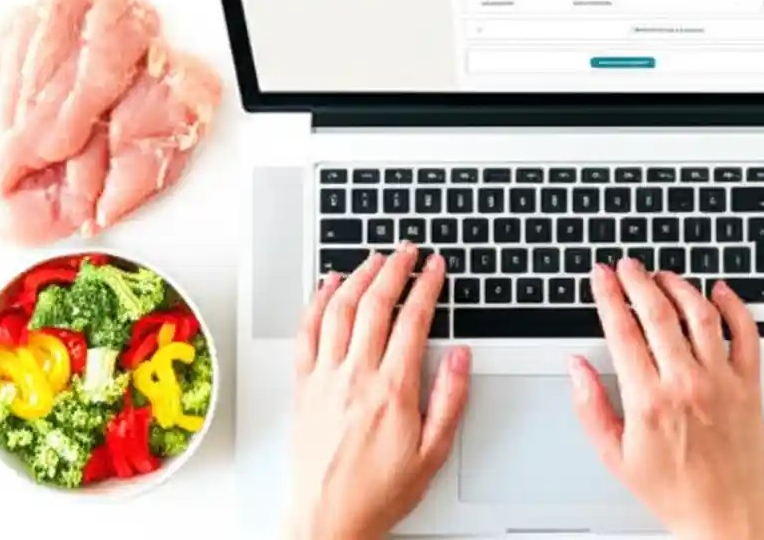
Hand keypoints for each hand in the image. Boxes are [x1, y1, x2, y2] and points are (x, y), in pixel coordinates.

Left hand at [287, 243, 470, 539]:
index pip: (413, 320)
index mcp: (393, 390)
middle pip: (375, 304)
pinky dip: (317, 303)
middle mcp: (356, 376)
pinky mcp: (303, 387)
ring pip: (339, 310)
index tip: (436, 267)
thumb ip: (450, 400)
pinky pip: (307, 333)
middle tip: (407, 251)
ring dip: (357, 277)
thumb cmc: (379, 492)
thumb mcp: (433, 453)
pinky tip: (327, 288)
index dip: (427, 285)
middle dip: (394, 269)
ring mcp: (325, 379)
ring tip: (373, 259)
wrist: (328, 520)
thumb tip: (459, 356)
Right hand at [569, 260, 763, 539]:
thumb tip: (576, 368)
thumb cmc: (672, 490)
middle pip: (658, 312)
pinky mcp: (750, 386)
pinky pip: (746, 334)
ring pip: (701, 314)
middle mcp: (686, 384)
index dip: (608, 295)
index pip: (622, 330)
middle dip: (637, 280)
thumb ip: (591, 407)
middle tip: (627, 265)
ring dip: (679, 286)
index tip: (601, 277)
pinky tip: (720, 291)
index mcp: (649, 400)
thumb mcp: (614, 456)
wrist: (724, 514)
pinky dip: (734, 306)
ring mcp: (721, 381)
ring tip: (663, 275)